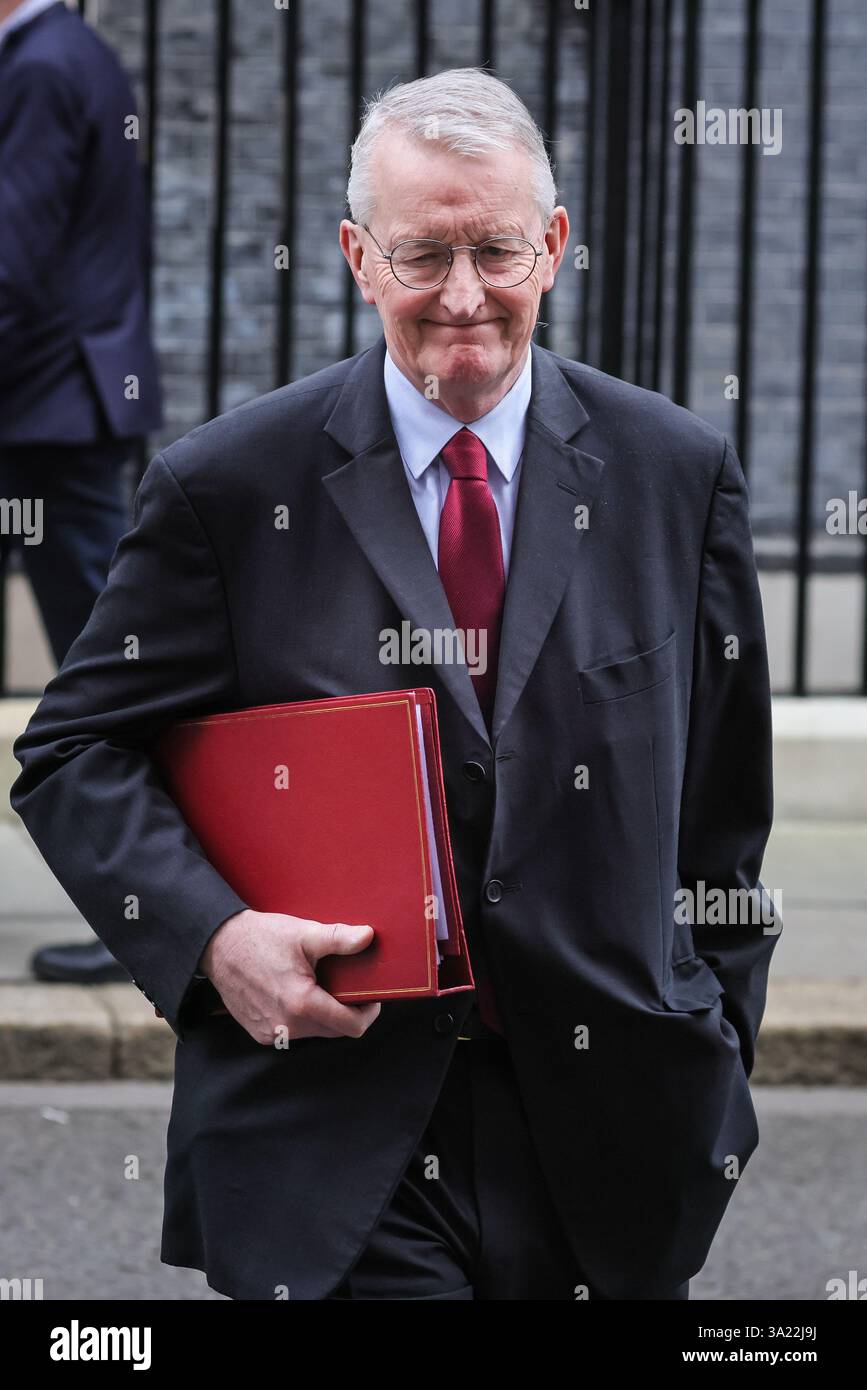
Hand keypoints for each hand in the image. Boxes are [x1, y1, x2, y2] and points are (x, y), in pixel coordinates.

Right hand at [198, 908, 380, 1045]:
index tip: (370, 996)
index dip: (367, 1012)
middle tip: (346, 987)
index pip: (351, 1026)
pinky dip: (302, 1019)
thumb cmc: (261, 938)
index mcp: (302, 1003)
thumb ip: (340, 939)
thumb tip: (368, 937)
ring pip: (314, 1033)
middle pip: (334, 1031)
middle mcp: (287, 1026)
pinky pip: (293, 1033)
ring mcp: (272, 1033)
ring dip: (323, 1015)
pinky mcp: (260, 1034)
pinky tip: (296, 995)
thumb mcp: (304, 934)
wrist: (218, 945)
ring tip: (320, 987)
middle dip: (346, 1013)